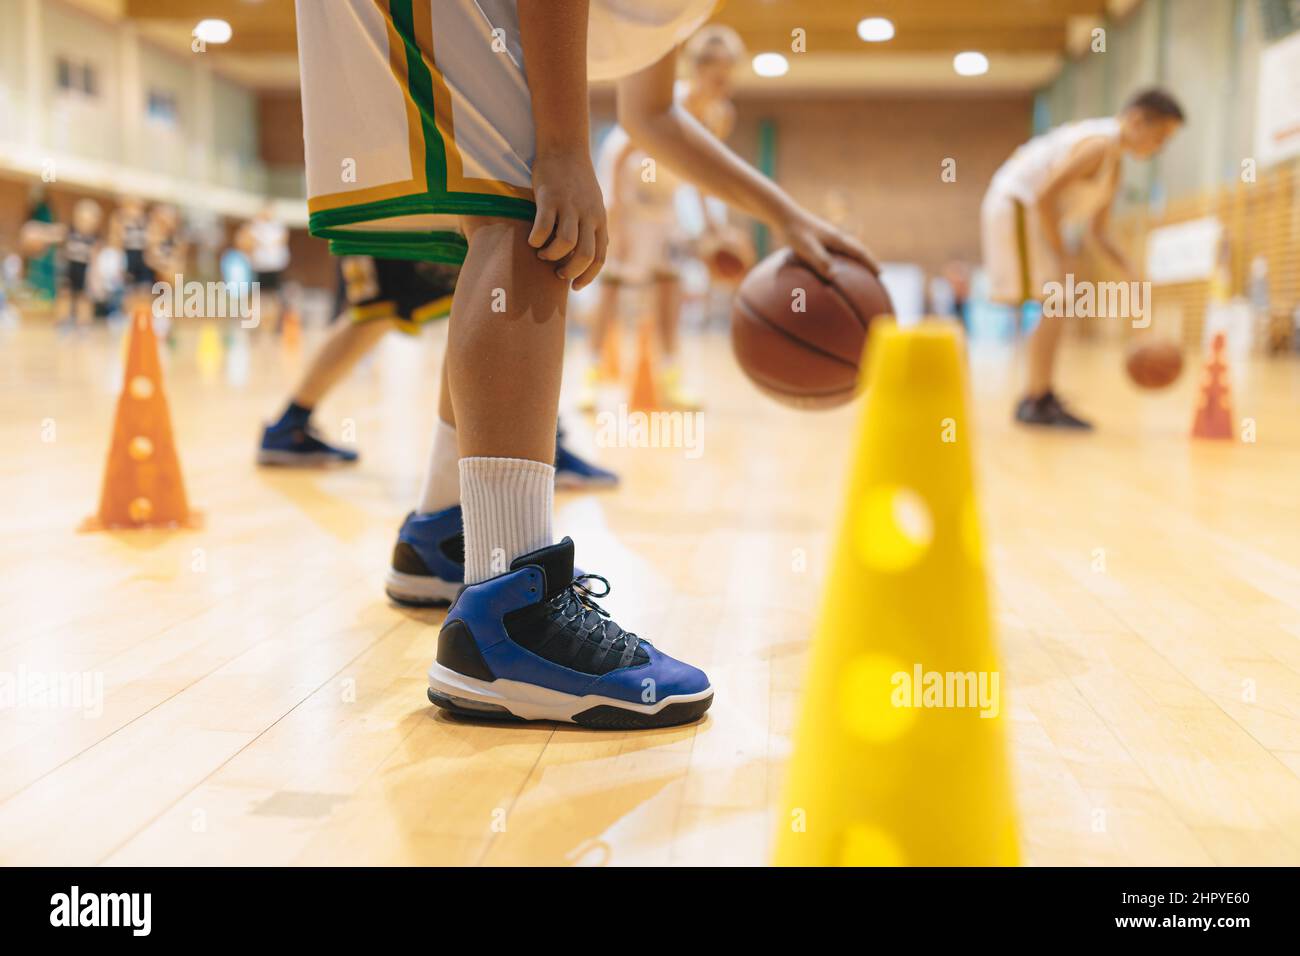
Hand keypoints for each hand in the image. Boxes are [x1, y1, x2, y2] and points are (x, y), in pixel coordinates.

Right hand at [529, 149, 607, 290]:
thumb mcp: (592, 205)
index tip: (575, 286)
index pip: (599, 258)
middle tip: (557, 273)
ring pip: (566, 243)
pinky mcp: (550, 197)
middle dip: (570, 271)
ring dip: (553, 256)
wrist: (565, 147)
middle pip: (585, 255)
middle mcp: (588, 215)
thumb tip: (589, 254)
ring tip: (542, 255)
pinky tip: (531, 240)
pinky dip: (537, 239)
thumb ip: (592, 228)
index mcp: (599, 220)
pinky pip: (544, 227)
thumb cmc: (576, 180)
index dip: (588, 276)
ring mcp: (569, 206)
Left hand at [777, 207, 878, 279]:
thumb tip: (834, 276)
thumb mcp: (806, 248)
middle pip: (856, 250)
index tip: (880, 273)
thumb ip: (819, 261)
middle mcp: (835, 236)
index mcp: (836, 239)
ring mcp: (827, 236)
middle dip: (867, 261)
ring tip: (859, 270)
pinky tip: (833, 265)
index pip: (859, 252)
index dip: (870, 263)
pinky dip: (841, 258)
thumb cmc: (793, 231)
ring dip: (855, 258)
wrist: (782, 214)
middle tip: (876, 273)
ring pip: (846, 249)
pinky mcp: (818, 237)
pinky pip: (835, 250)